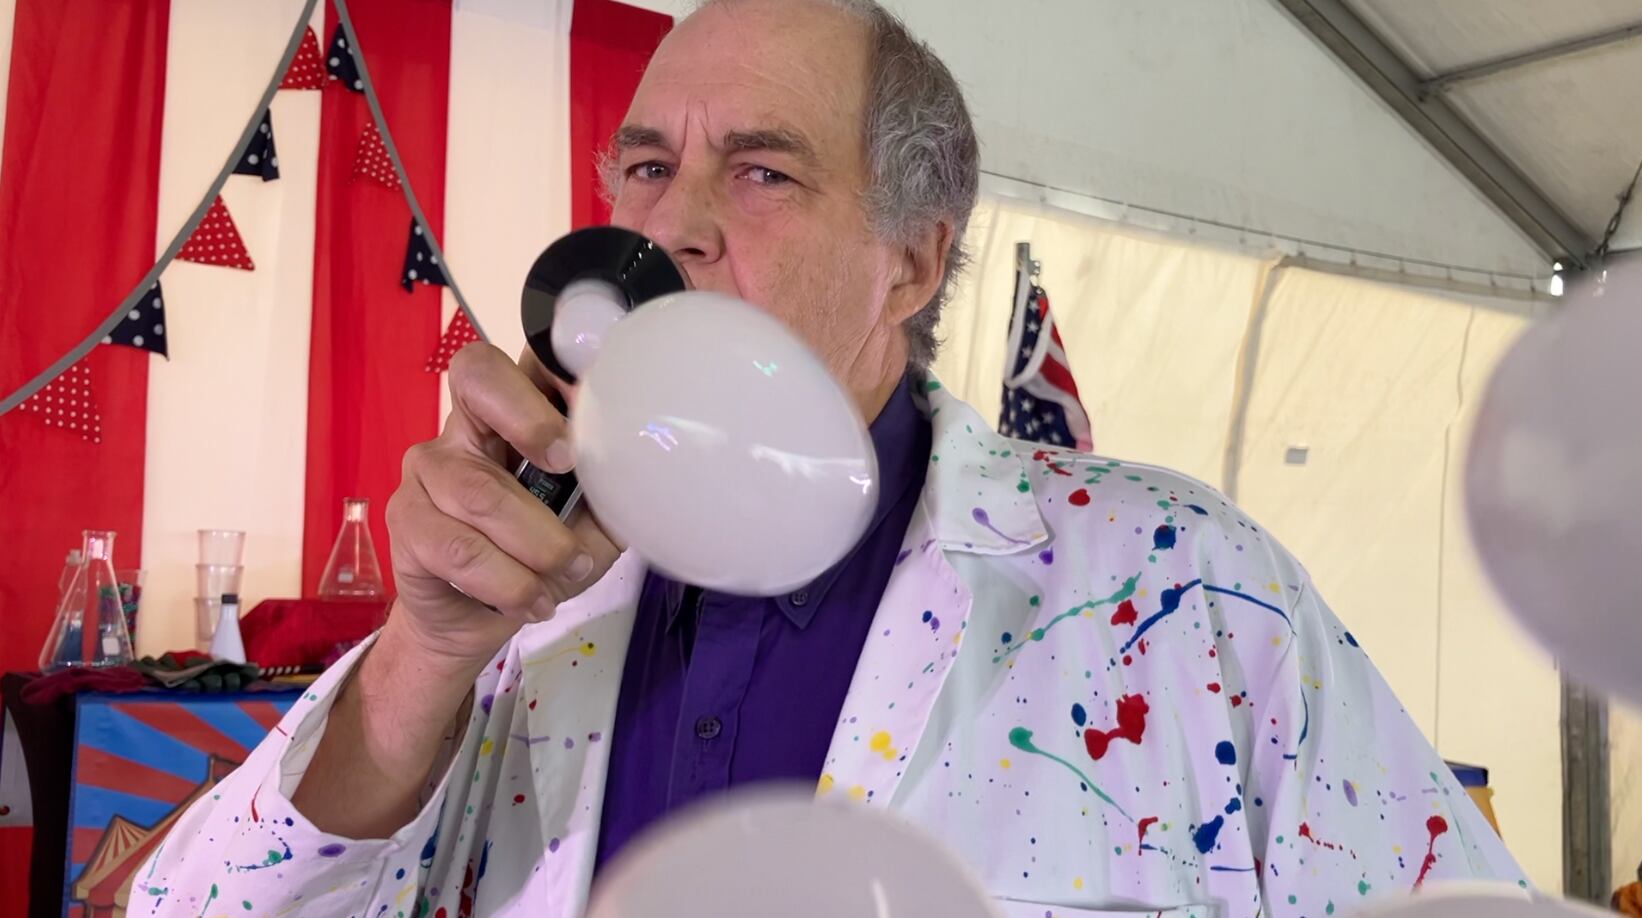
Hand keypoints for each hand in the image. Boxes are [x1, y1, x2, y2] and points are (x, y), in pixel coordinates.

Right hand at [383, 343, 619, 665]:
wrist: (476, 621)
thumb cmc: (538, 558)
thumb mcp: (590, 524)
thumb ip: (610, 490)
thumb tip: (639, 464)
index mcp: (510, 413)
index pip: (518, 356)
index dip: (547, 366)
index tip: (588, 407)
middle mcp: (461, 428)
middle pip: (476, 379)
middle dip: (530, 419)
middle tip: (567, 465)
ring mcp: (427, 471)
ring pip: (481, 493)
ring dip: (539, 544)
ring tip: (567, 573)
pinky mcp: (407, 523)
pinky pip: (461, 550)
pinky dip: (509, 582)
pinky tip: (532, 599)